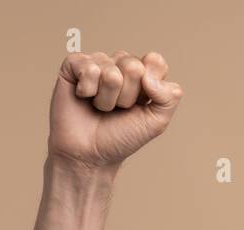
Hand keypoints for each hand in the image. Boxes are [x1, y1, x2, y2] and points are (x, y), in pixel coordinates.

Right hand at [47, 51, 183, 168]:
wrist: (90, 153)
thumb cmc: (122, 137)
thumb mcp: (156, 122)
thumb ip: (169, 97)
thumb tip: (148, 76)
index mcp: (144, 75)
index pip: (156, 62)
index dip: (150, 86)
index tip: (141, 104)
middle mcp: (121, 65)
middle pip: (133, 67)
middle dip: (127, 97)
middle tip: (118, 110)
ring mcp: (97, 62)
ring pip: (111, 72)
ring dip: (107, 99)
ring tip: (100, 107)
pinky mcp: (74, 64)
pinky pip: (88, 68)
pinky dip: (88, 90)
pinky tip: (84, 97)